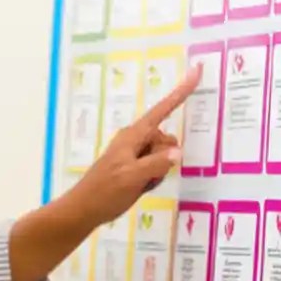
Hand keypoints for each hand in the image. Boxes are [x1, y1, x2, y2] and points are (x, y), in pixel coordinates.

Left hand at [67, 64, 202, 226]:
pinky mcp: (135, 166)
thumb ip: (156, 164)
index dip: (181, 92)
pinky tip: (142, 188)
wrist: (84, 209)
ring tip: (142, 184)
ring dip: (160, 171)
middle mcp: (135, 139)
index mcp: (133, 135)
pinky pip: (157, 166)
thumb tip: (177, 153)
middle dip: (166, 157)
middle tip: (147, 175)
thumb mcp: (132, 177)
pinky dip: (155, 177)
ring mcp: (135, 153)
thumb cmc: (105, 191)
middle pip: (167, 139)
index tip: (196, 71)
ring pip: (164, 155)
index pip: (163, 109)